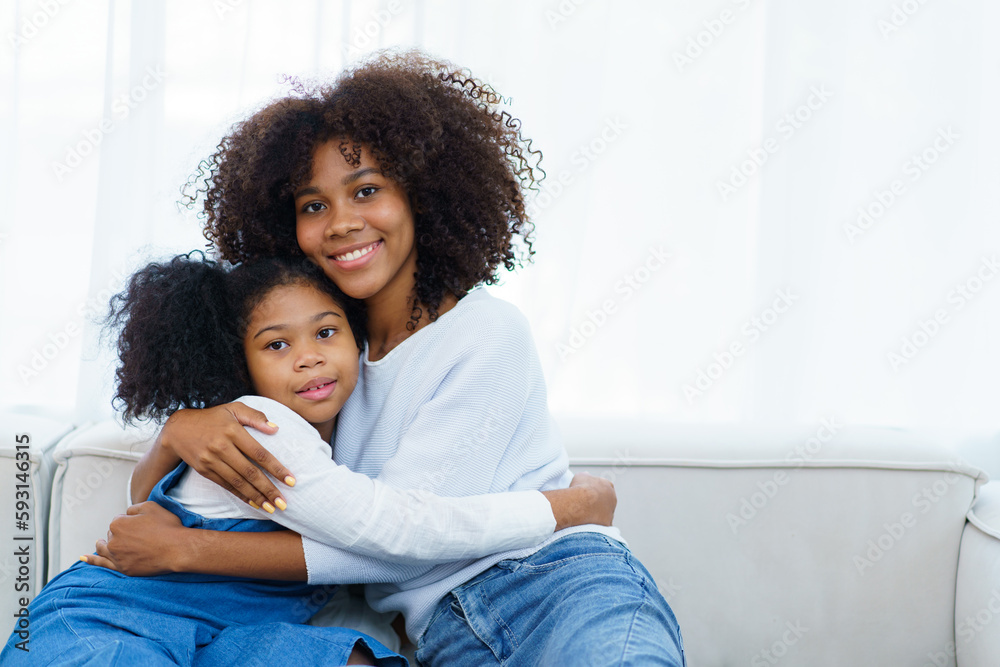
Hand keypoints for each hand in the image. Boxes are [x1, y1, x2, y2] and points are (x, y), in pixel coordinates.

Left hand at [84, 502, 188, 575]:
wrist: (177, 549)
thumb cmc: (166, 526)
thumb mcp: (151, 506)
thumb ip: (133, 508)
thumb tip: (126, 514)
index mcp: (118, 524)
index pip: (119, 520)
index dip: (132, 521)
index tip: (144, 524)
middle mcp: (113, 541)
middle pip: (112, 534)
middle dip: (122, 533)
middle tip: (140, 534)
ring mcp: (117, 556)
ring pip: (105, 548)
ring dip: (104, 544)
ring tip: (103, 542)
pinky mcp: (123, 569)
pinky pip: (102, 564)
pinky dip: (92, 560)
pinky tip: (83, 558)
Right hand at [159, 402, 290, 508]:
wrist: (178, 429)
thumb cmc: (213, 417)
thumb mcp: (233, 409)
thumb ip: (255, 416)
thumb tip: (276, 428)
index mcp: (233, 431)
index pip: (259, 453)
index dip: (276, 468)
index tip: (291, 480)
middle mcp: (222, 447)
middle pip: (250, 472)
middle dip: (268, 489)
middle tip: (284, 503)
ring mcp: (212, 460)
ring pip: (238, 482)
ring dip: (256, 497)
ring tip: (272, 508)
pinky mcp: (204, 471)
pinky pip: (226, 486)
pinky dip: (241, 496)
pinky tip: (254, 503)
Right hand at [542, 472, 616, 529]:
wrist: (580, 503)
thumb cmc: (580, 488)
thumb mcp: (580, 476)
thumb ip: (585, 476)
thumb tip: (586, 475)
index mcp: (608, 486)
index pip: (604, 489)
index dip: (595, 492)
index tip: (587, 496)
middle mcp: (613, 498)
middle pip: (606, 502)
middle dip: (597, 504)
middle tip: (585, 507)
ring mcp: (611, 512)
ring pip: (604, 514)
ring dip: (597, 515)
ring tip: (584, 516)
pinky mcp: (607, 523)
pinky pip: (601, 526)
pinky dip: (596, 526)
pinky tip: (587, 525)